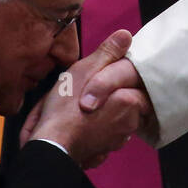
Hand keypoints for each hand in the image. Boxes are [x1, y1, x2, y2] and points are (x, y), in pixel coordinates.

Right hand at [23, 30, 146, 165]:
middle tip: (89, 92)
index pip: (137, 83)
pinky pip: (105, 135)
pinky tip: (81, 123)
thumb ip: (107, 53)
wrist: (50, 148)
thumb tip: (125, 35)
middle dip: (113, 95)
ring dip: (104, 113)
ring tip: (83, 107)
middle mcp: (129, 124)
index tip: (101, 77)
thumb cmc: (65, 110)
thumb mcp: (84, 71)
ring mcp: (116, 140)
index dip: (118, 77)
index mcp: (130, 101)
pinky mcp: (103, 152)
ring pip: (116, 118)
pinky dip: (96, 129)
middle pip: (127, 101)